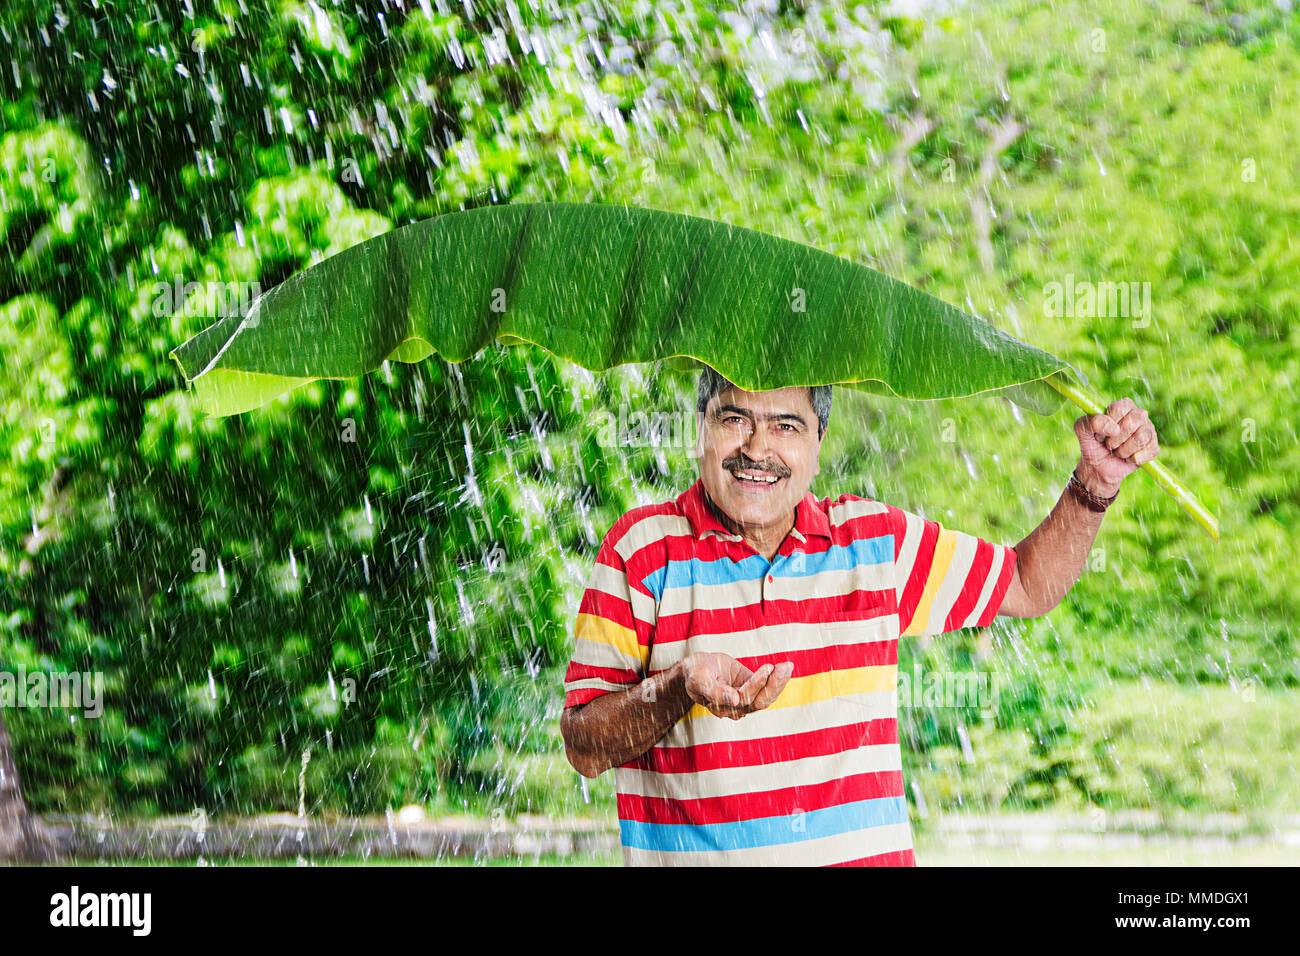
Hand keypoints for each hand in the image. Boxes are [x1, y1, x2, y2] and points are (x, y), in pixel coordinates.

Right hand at [679, 652, 793, 719]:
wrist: (697, 668)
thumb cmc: (694, 672)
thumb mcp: (698, 678)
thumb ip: (714, 691)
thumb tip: (735, 699)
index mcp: (721, 707)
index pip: (743, 698)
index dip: (756, 683)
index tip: (767, 667)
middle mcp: (736, 708)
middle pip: (759, 701)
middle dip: (774, 684)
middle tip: (785, 666)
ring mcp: (745, 700)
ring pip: (766, 697)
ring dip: (779, 682)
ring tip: (787, 665)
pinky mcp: (752, 689)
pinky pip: (768, 689)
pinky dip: (777, 680)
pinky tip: (785, 668)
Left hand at [1072, 397, 1159, 494]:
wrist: (1098, 466)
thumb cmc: (1092, 443)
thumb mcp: (1082, 429)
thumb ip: (1091, 422)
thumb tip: (1113, 428)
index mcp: (1123, 405)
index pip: (1119, 409)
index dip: (1107, 424)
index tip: (1099, 434)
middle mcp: (1139, 414)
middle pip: (1131, 423)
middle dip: (1114, 439)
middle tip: (1108, 444)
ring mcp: (1149, 430)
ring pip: (1141, 438)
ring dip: (1123, 450)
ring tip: (1117, 451)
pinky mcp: (1154, 447)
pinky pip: (1148, 452)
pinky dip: (1133, 459)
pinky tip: (1128, 458)